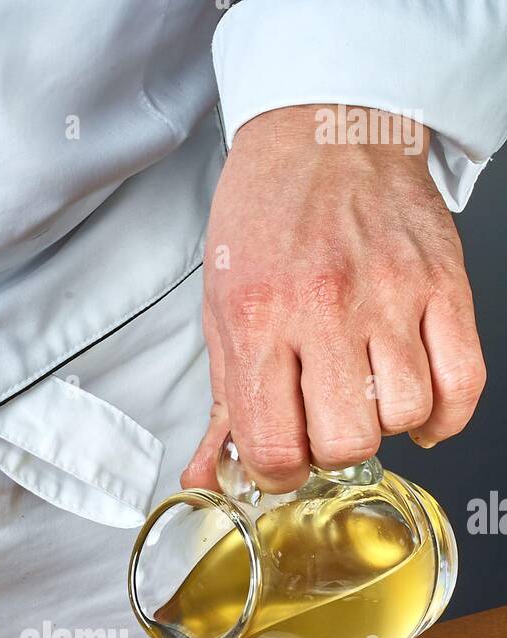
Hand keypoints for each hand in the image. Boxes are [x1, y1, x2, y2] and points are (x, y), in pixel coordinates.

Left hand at [183, 105, 486, 492]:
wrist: (324, 128)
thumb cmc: (268, 215)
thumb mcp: (223, 308)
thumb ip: (223, 403)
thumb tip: (208, 476)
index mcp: (260, 318)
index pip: (274, 445)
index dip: (276, 473)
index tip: (280, 459)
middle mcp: (325, 307)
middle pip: (344, 441)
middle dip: (329, 451)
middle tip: (321, 423)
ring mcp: (390, 294)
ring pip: (404, 414)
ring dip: (383, 423)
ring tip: (364, 395)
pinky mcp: (442, 282)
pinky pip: (462, 381)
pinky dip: (443, 414)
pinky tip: (418, 408)